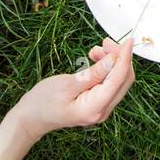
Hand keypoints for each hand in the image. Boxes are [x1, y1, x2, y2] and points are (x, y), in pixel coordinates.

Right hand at [7, 37, 135, 142]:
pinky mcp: (97, 103)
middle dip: (119, 57)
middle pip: (123, 79)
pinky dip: (106, 68)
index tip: (129, 41)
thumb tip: (115, 59)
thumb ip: (94, 73)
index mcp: (95, 107)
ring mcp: (101, 108)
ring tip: (96, 50)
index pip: (119, 79)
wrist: (30, 118)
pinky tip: (95, 59)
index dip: (125, 57)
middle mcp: (102, 110)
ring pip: (117, 80)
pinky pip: (109, 83)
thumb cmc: (43, 102)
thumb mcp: (67, 84)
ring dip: (112, 62)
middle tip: (105, 42)